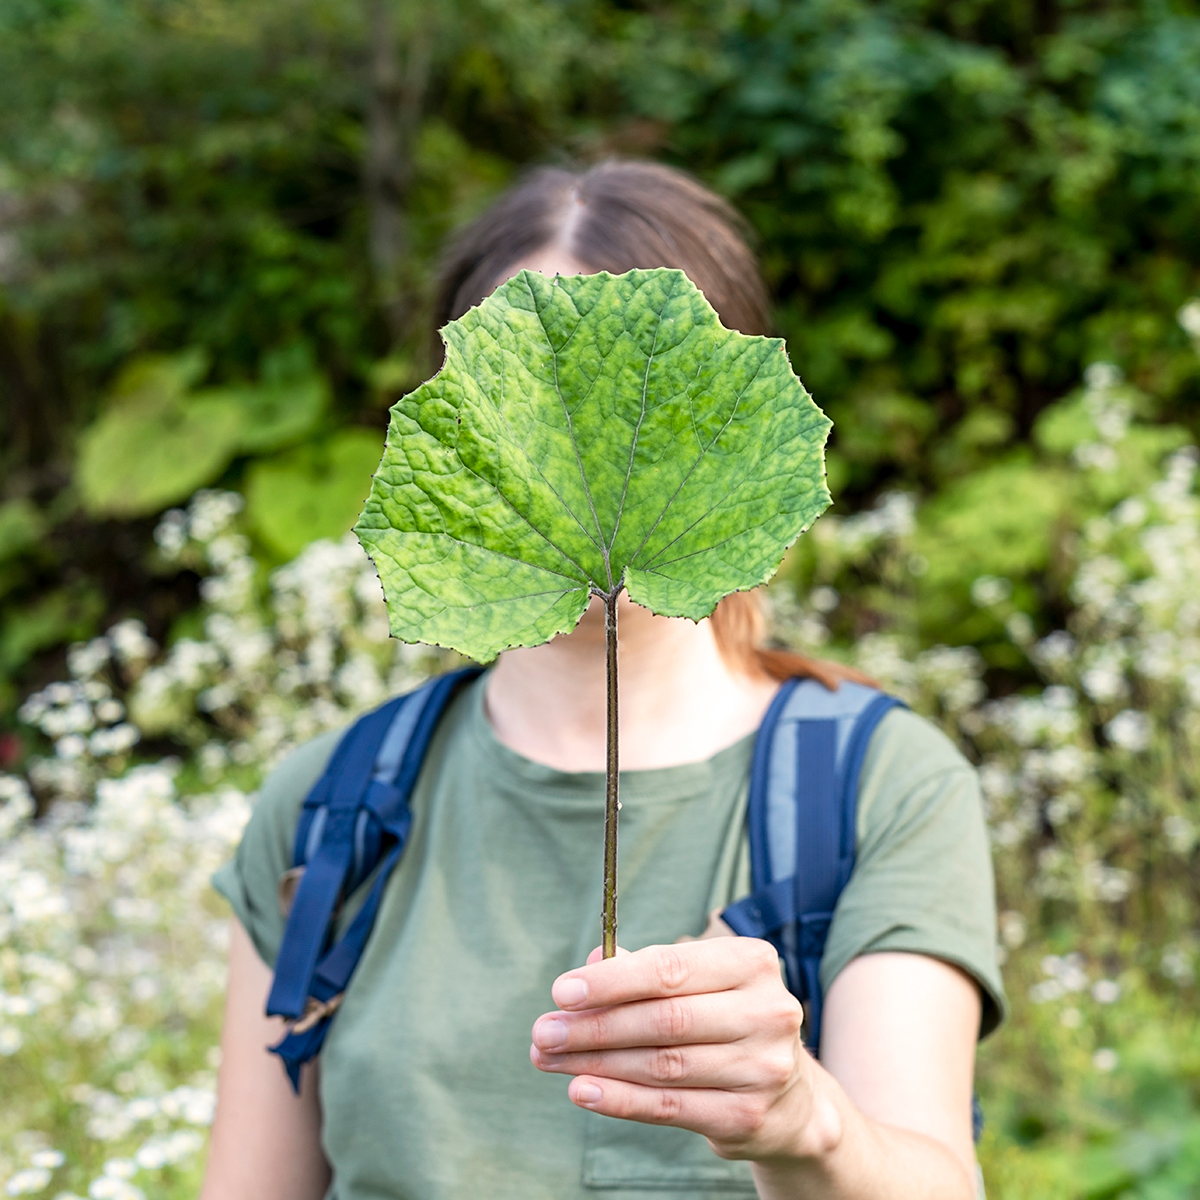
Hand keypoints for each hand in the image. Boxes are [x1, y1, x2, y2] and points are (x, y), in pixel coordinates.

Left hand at [530, 938, 828, 1161]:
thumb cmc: (726, 1020)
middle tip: (544, 1031)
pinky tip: (583, 1090)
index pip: (671, 969)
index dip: (612, 981)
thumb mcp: (699, 983)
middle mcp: (766, 1011)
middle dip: (594, 1026)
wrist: (790, 1097)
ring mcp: (762, 1066)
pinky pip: (670, 1106)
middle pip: (663, 1020)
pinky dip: (620, 1100)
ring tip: (550, 1059)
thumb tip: (586, 966)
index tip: (562, 992)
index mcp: (752, 962)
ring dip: (597, 1062)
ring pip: (661, 1064)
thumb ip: (645, 971)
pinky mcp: (748, 1115)